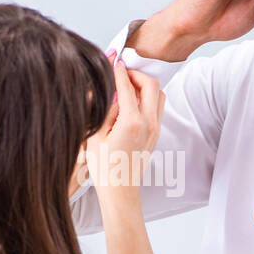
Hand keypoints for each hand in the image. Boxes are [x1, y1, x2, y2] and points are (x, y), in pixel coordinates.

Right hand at [80, 57, 165, 194]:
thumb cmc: (104, 167)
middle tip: (122, 74)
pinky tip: (131, 104)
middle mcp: (149, 124)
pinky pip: (157, 108)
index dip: (119, 72)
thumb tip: (104, 88)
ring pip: (159, 95)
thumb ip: (102, 108)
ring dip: (145, 87)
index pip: (127, 87)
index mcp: (132, 122)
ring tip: (127, 88)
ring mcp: (155, 130)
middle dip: (137, 75)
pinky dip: (147, 99)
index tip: (114, 62)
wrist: (120, 190)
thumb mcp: (95, 135)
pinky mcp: (156, 135)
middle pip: (152, 85)